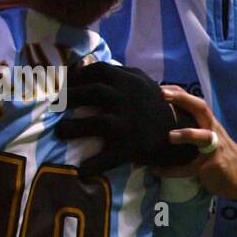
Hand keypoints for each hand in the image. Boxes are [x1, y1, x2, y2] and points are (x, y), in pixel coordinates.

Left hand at [54, 62, 199, 176]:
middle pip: (91, 93)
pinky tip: (80, 170)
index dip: (78, 76)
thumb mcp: (141, 82)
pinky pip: (107, 158)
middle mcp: (128, 99)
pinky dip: (92, 165)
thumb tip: (84, 66)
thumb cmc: (155, 105)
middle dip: (68, 98)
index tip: (67, 85)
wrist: (180, 130)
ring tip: (60, 132)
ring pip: (94, 123)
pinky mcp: (131, 146)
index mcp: (130, 81)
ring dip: (71, 128)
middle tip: (55, 106)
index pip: (98, 70)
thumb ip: (120, 74)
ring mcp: (128, 123)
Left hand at [156, 86, 236, 198]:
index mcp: (209, 122)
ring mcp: (214, 148)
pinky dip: (171, 170)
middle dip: (183, 99)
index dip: (179, 92)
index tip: (159, 87)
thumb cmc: (219, 152)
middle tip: (163, 95)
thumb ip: (191, 127)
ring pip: (203, 137)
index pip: (195, 101)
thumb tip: (161, 123)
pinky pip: (190, 168)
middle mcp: (212, 130)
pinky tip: (155, 170)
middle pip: (201, 109)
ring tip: (170, 136)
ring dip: (187, 134)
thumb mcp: (208, 136)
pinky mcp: (213, 166)